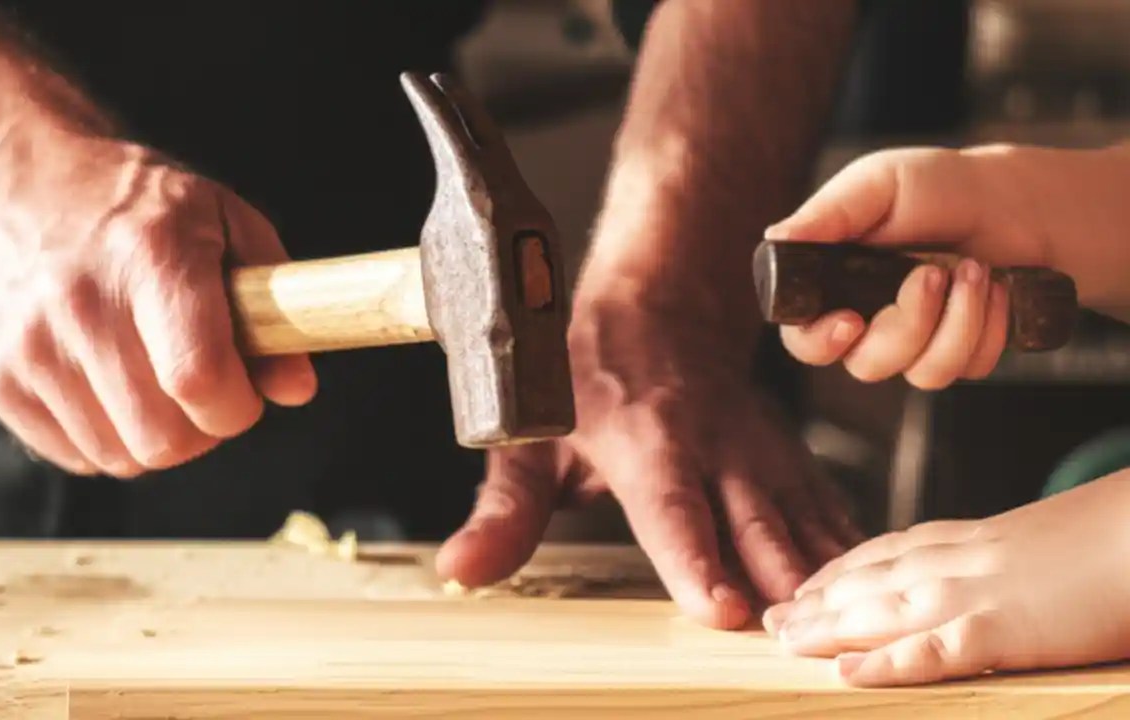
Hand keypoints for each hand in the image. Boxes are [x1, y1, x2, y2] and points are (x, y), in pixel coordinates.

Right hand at [0, 137, 316, 476]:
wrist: (22, 182)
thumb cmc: (143, 210)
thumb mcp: (227, 224)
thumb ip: (274, 307)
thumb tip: (296, 389)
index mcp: (149, 256)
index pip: (198, 378)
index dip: (237, 407)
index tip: (243, 391)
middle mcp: (79, 300)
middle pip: (162, 437)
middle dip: (202, 429)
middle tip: (201, 388)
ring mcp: (26, 343)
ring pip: (121, 458)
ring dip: (153, 436)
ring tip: (153, 380)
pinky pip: (75, 457)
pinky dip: (105, 437)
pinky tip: (108, 384)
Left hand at [435, 291, 861, 628]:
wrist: (661, 304)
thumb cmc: (586, 375)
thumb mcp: (530, 438)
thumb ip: (504, 512)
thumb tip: (462, 570)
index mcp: (648, 442)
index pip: (674, 510)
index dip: (697, 561)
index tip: (722, 610)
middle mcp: (717, 449)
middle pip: (756, 526)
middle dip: (783, 587)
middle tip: (804, 644)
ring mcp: (762, 454)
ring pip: (805, 520)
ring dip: (831, 577)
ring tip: (855, 631)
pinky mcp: (791, 460)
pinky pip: (829, 509)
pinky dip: (854, 550)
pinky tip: (877, 591)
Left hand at [762, 473, 1129, 686]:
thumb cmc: (1104, 543)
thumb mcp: (1034, 544)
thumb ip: (994, 559)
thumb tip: (982, 579)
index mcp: (967, 540)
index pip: (882, 552)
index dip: (835, 571)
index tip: (799, 586)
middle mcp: (956, 562)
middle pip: (867, 581)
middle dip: (815, 601)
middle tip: (768, 617)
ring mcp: (974, 595)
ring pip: (880, 611)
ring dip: (826, 627)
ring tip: (783, 640)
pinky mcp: (1001, 631)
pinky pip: (932, 651)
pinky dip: (886, 663)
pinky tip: (846, 674)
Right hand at [765, 144, 1129, 388]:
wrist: (1014, 200)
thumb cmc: (938, 187)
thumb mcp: (877, 185)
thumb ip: (827, 215)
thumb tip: (775, 239)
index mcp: (834, 287)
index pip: (804, 339)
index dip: (819, 342)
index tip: (850, 321)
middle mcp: (869, 324)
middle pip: (865, 365)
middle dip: (907, 324)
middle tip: (932, 273)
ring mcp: (917, 345)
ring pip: (923, 374)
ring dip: (958, 322)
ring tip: (976, 272)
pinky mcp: (962, 354)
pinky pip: (969, 368)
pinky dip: (989, 326)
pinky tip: (996, 288)